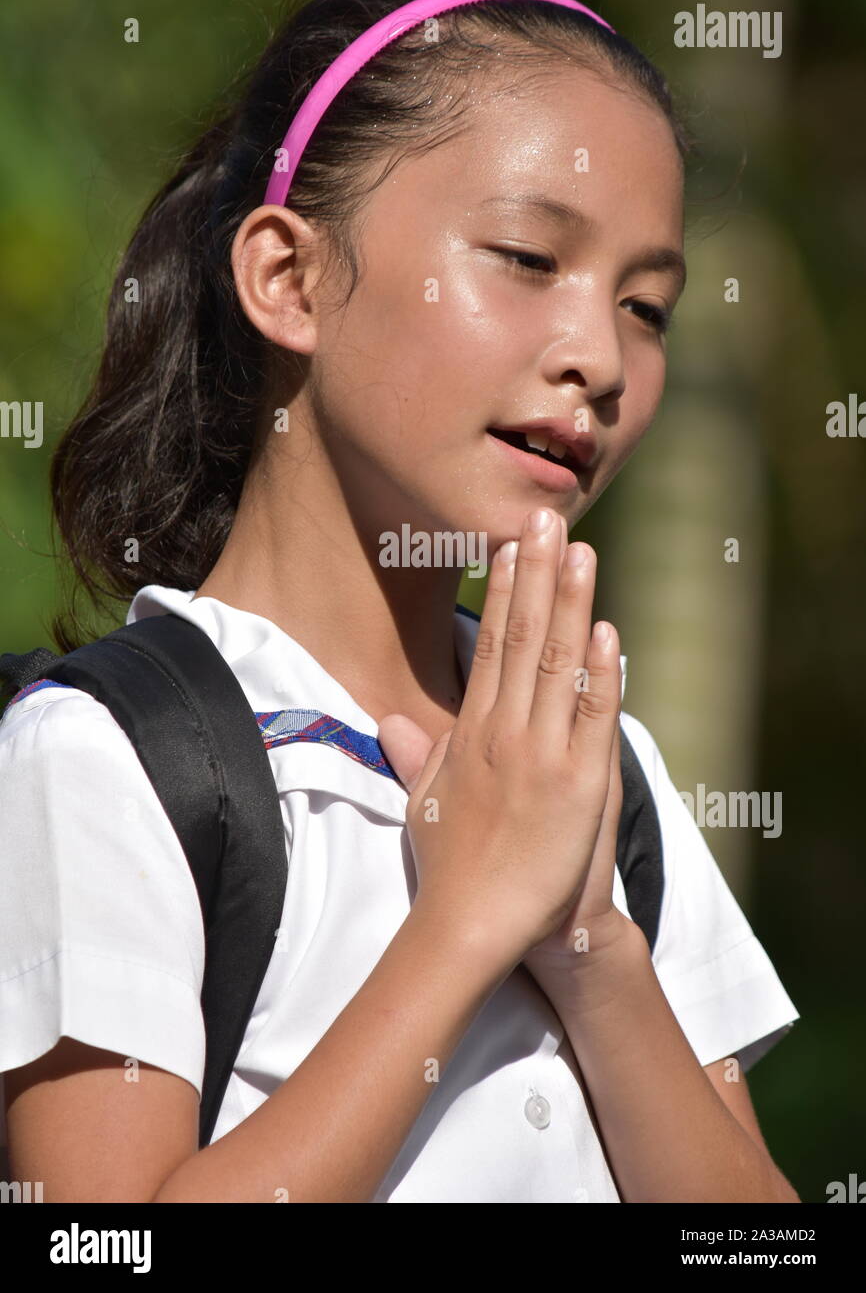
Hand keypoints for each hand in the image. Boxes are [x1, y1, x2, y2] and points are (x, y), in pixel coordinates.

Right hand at [378, 508, 622, 970]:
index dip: (506, 595)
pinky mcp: (580, 785)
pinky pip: (594, 717)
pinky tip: (606, 630)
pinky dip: (602, 673)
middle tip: (547, 521)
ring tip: (580, 552)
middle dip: (538, 575)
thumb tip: (389, 719)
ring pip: (559, 665)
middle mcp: (504, 734)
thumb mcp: (423, 803)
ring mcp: (542, 756)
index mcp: (469, 734)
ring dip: (571, 604)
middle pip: (524, 639)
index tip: (513, 548)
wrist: (476, 926)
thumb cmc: (452, 868)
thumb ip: (417, 755)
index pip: (491, 648)